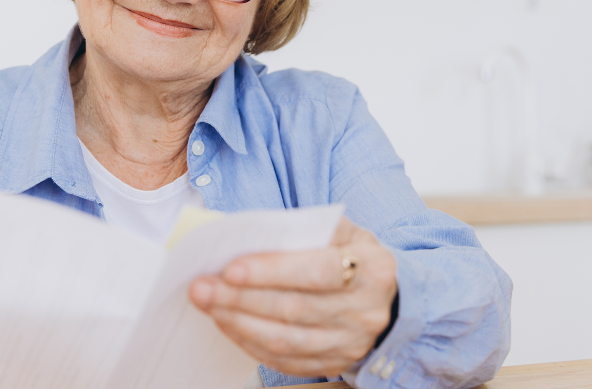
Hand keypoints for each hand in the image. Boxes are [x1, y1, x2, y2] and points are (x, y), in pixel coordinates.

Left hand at [188, 217, 397, 377]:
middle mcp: (365, 310)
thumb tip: (246, 235)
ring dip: (239, 322)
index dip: (272, 271)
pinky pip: (285, 360)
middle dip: (240, 298)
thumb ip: (303, 229)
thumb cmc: (353, 256)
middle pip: (294, 308)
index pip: (317, 271)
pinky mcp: (334, 363)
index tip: (231, 268)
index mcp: (372, 268)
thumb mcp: (343, 232)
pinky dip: (250, 342)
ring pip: (285, 339)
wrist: (389, 296)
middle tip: (202, 287)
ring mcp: (350, 342)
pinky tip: (228, 324)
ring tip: (208, 305)